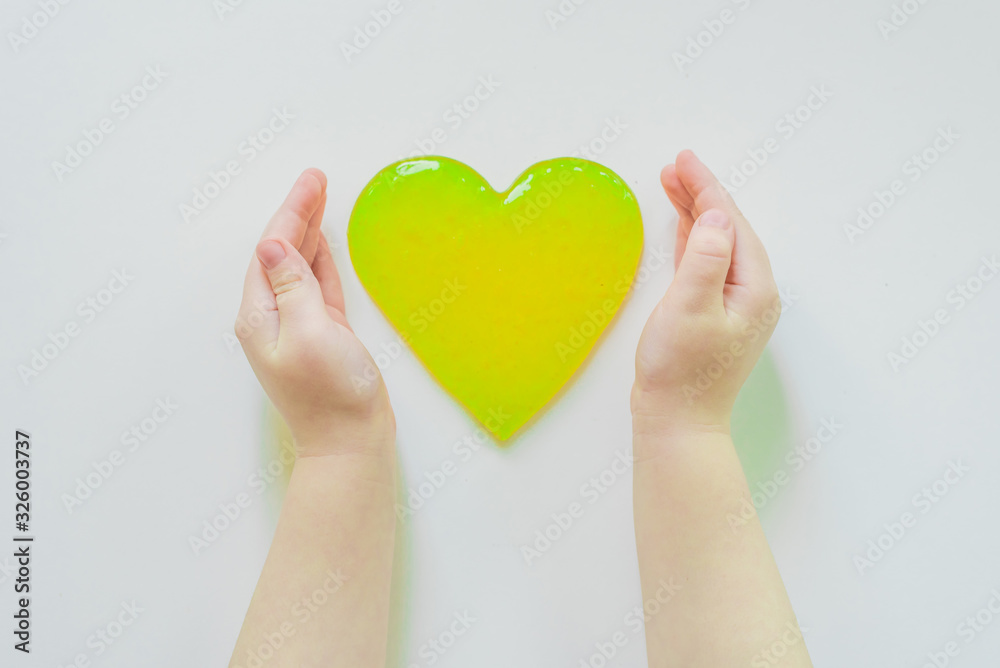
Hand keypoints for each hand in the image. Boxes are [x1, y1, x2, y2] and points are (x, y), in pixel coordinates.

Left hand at [235, 169, 393, 454]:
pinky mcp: (320, 335)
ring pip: (299, 266)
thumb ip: (293, 286)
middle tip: (318, 179)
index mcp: (261, 314)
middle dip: (299, 213)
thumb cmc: (331, 393)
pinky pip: (316, 286)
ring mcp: (297, 326)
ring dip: (310, 232)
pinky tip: (324, 244)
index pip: (273, 249)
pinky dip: (320, 262)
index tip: (312, 179)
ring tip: (321, 200)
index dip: (292, 211)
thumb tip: (272, 245)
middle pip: (282, 252)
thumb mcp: (311, 332)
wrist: (350, 443)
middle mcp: (273, 316)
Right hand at [632, 150, 780, 428]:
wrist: (678, 422)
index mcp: (755, 288)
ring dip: (695, 213)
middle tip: (673, 166)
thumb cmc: (680, 372)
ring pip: (717, 243)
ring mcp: (736, 304)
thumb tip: (716, 218)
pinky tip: (682, 226)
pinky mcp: (717, 314)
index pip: (731, 223)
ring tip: (672, 185)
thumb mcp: (688, 309)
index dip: (706, 188)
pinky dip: (692, 239)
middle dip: (701, 194)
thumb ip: (703, 259)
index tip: (683, 160)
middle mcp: (753, 292)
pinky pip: (708, 262)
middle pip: (728, 229)